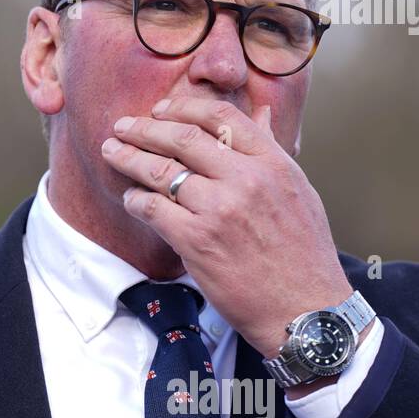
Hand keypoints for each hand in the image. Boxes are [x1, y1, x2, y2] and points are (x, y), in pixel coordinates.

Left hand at [100, 97, 353, 357]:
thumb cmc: (304, 254)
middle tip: (122, 126)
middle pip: (182, 138)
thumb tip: (258, 113)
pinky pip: (153, 209)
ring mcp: (220, 209)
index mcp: (273, 164)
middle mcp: (246, 180)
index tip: (161, 110)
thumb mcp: (298, 190)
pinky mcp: (197, 241)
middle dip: (145, 128)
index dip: (183, 108)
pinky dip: (135, 200)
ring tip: (112, 152)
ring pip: (160, 171)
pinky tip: (131, 199)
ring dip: (129, 158)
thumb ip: (272, 150)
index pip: (222, 117)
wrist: (306, 309)